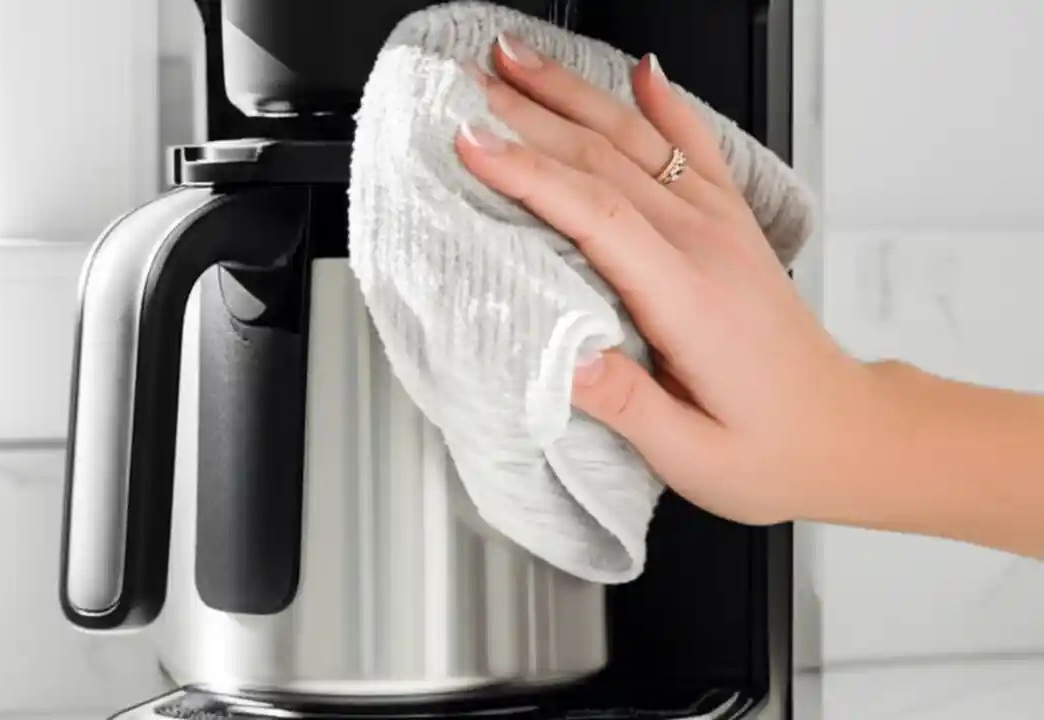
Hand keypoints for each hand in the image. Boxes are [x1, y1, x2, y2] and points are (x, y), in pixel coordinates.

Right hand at [455, 35, 876, 525]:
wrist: (849, 434)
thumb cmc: (774, 447)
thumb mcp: (694, 455)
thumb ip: (627, 406)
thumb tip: (565, 361)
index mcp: (689, 299)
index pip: (597, 213)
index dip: (529, 173)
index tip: (475, 144)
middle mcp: (706, 246)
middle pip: (605, 158)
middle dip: (529, 115)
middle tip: (468, 86)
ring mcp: (721, 227)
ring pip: (638, 139)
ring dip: (574, 94)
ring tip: (519, 61)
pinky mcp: (731, 225)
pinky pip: (695, 146)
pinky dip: (666, 102)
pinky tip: (643, 70)